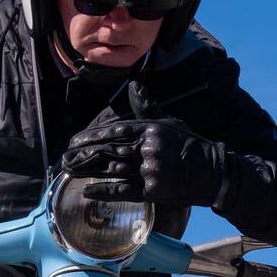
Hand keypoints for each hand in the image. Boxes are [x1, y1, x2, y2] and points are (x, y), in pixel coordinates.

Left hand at [59, 80, 227, 206]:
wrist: (211, 172)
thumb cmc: (189, 145)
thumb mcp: (168, 122)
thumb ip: (147, 107)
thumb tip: (135, 86)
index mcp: (149, 129)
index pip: (114, 132)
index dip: (91, 137)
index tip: (74, 142)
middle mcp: (148, 148)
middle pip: (108, 151)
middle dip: (83, 155)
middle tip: (65, 159)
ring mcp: (150, 170)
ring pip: (112, 169)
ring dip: (88, 171)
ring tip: (70, 171)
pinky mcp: (153, 190)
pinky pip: (123, 190)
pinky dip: (104, 191)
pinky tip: (87, 191)